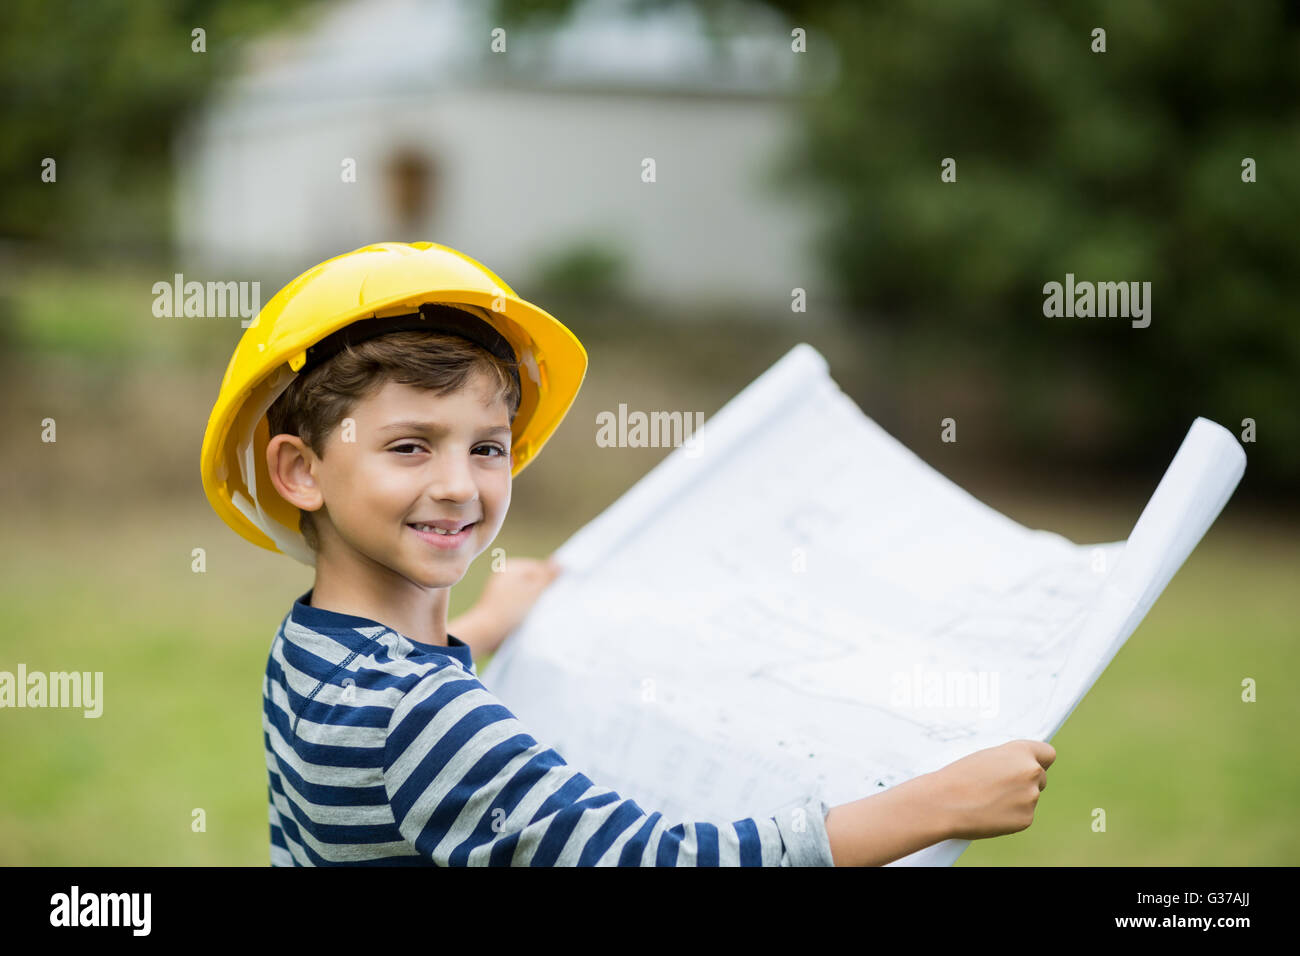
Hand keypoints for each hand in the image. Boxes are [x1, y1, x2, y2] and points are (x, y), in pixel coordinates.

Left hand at [458, 556, 562, 656]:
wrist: (485, 633)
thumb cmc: (510, 610)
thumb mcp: (534, 591)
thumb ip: (548, 577)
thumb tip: (560, 564)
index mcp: (511, 567)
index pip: (540, 568)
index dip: (550, 580)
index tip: (556, 592)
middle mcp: (504, 575)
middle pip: (533, 580)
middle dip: (542, 591)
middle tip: (549, 603)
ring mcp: (500, 590)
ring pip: (526, 593)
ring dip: (534, 602)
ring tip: (537, 612)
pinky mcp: (500, 605)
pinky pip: (518, 603)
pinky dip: (525, 610)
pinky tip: (529, 618)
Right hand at [927, 740, 1055, 839]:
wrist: (944, 802)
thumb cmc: (959, 776)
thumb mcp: (987, 757)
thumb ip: (1010, 761)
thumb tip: (1022, 770)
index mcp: (1021, 751)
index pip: (1048, 754)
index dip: (1039, 761)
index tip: (1032, 766)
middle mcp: (1031, 772)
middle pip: (1041, 778)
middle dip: (1026, 783)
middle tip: (999, 787)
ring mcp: (1031, 797)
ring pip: (1030, 798)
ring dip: (1016, 800)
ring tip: (988, 800)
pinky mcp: (1026, 819)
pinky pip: (1023, 816)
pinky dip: (1009, 816)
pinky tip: (989, 813)